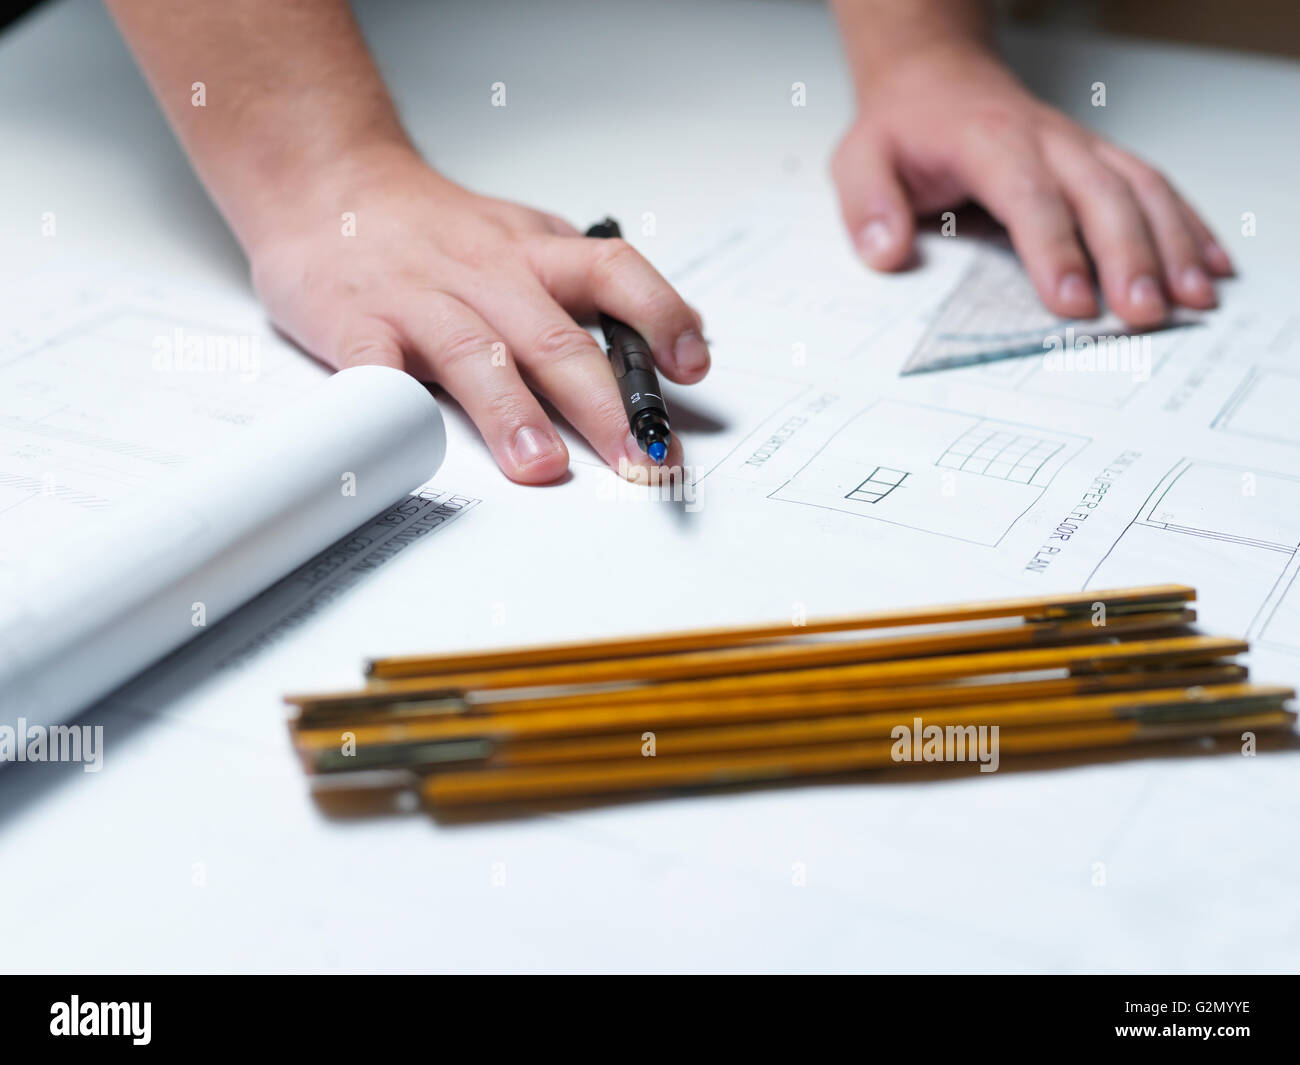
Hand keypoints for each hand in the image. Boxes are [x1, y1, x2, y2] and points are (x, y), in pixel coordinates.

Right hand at [249, 145, 708, 482]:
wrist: (330, 185)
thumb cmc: (436, 230)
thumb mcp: (525, 240)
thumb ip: (589, 284)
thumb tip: (674, 339)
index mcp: (535, 254)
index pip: (613, 273)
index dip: (659, 314)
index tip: (691, 366)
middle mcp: (486, 274)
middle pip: (555, 337)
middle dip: (606, 407)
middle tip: (643, 460)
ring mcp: (420, 301)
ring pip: (477, 356)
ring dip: (515, 414)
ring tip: (543, 467)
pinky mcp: (356, 325)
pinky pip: (375, 368)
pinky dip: (392, 403)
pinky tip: (412, 440)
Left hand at [831, 42, 1232, 325]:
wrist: (935, 80)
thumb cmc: (902, 129)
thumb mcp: (860, 160)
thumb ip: (867, 205)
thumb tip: (885, 253)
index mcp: (989, 142)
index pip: (1030, 198)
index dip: (1054, 251)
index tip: (1071, 302)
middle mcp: (1048, 142)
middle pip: (1101, 197)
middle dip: (1129, 258)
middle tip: (1144, 315)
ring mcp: (1081, 149)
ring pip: (1140, 190)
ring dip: (1172, 245)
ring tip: (1194, 299)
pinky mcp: (1099, 160)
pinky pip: (1154, 188)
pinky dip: (1187, 226)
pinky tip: (1209, 266)